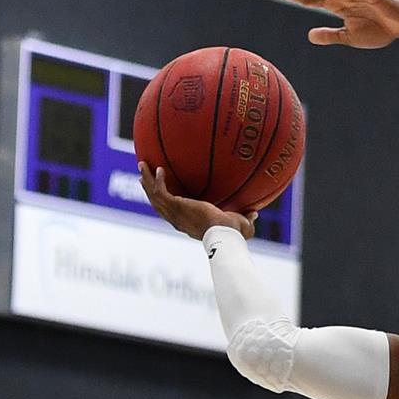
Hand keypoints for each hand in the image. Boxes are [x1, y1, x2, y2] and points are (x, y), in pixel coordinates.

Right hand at [138, 162, 255, 240]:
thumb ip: (245, 217)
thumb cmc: (232, 233)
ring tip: (142, 165)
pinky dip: (157, 180)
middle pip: (156, 202)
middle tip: (144, 175)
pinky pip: (161, 191)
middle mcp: (176, 218)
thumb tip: (255, 212)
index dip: (166, 203)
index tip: (163, 193)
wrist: (223, 233)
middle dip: (149, 188)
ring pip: (153, 195)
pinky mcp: (175, 205)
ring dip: (146, 179)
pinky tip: (159, 168)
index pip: (172, 213)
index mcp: (187, 223)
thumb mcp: (239, 223)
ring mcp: (173, 212)